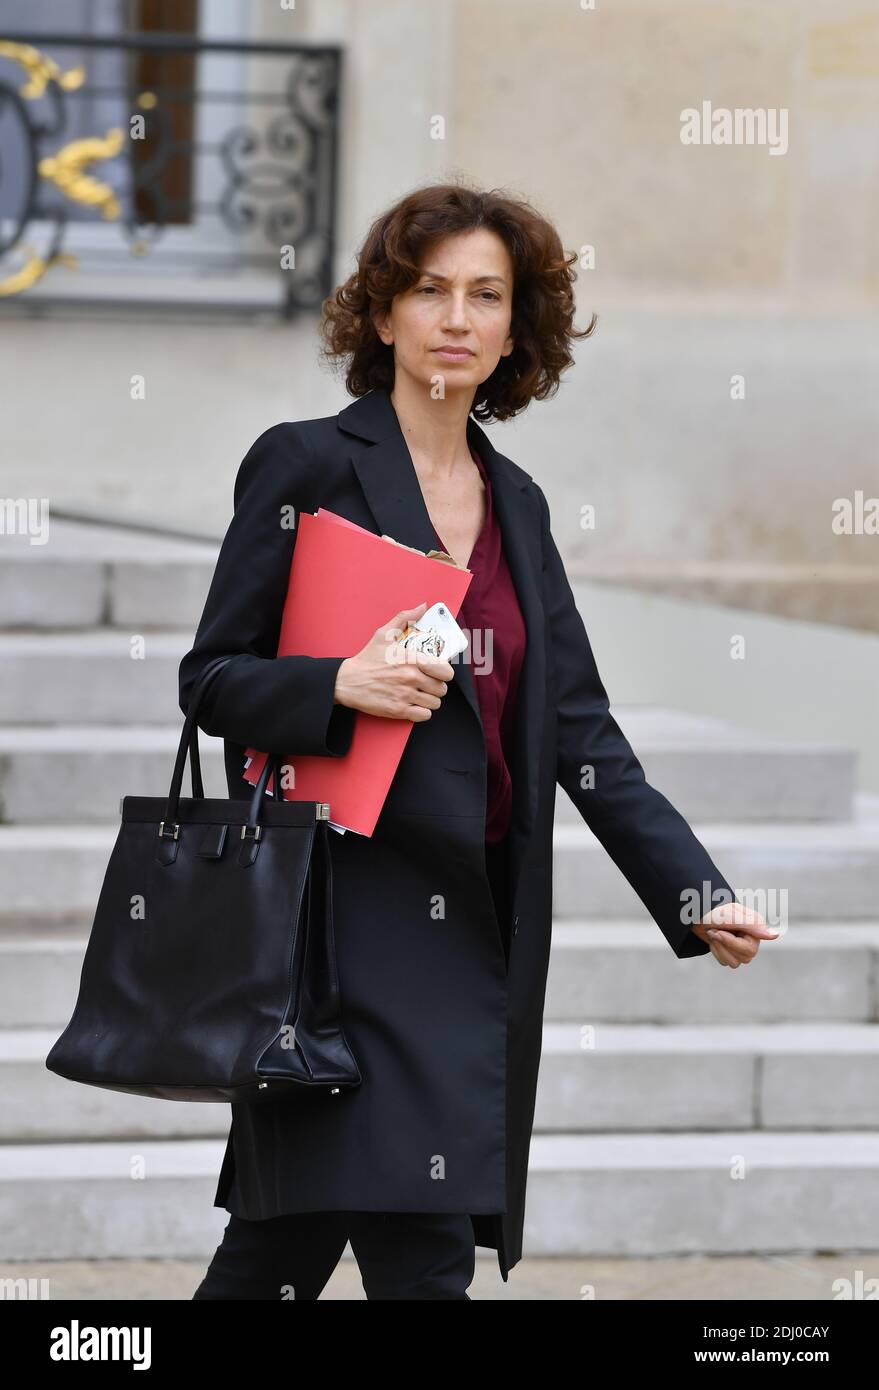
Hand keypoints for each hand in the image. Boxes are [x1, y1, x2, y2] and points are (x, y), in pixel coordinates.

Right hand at [333, 602, 454, 722]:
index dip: (444, 673)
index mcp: (411, 658)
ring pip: (435, 703)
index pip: (446, 671)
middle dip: (436, 686)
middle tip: (427, 684)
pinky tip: (414, 705)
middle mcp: (411, 677)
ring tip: (421, 694)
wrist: (346, 681)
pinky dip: (422, 712)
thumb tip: (422, 607)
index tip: (438, 672)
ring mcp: (405, 695)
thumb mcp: (383, 634)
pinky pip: (425, 716)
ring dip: (430, 700)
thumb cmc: (366, 658)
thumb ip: (404, 618)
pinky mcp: (398, 710)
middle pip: (441, 689)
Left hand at [690, 901, 780, 966]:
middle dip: (725, 946)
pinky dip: (717, 952)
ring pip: (735, 963)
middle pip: (745, 958)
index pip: (750, 949)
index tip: (719, 931)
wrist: (694, 913)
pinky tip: (714, 940)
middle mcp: (752, 937)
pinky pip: (726, 962)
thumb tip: (775, 935)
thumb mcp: (730, 916)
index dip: (731, 943)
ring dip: (720, 949)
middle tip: (715, 931)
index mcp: (755, 926)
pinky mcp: (732, 951)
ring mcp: (742, 945)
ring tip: (714, 934)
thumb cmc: (712, 911)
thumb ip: (752, 925)